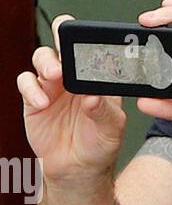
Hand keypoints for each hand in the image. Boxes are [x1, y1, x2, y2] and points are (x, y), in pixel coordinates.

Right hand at [16, 15, 125, 184]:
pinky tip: (42, 103)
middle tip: (64, 45)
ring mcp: (52, 86)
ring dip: (46, 62)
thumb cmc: (99, 145)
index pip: (93, 49)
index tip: (90, 43)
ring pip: (43, 57)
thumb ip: (104, 112)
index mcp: (97, 77)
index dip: (91, 41)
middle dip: (62, 35)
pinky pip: (26, 82)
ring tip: (54, 75)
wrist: (77, 169)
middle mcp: (73, 76)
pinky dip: (31, 88)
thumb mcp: (111, 130)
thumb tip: (93, 97)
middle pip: (62, 43)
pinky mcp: (34, 99)